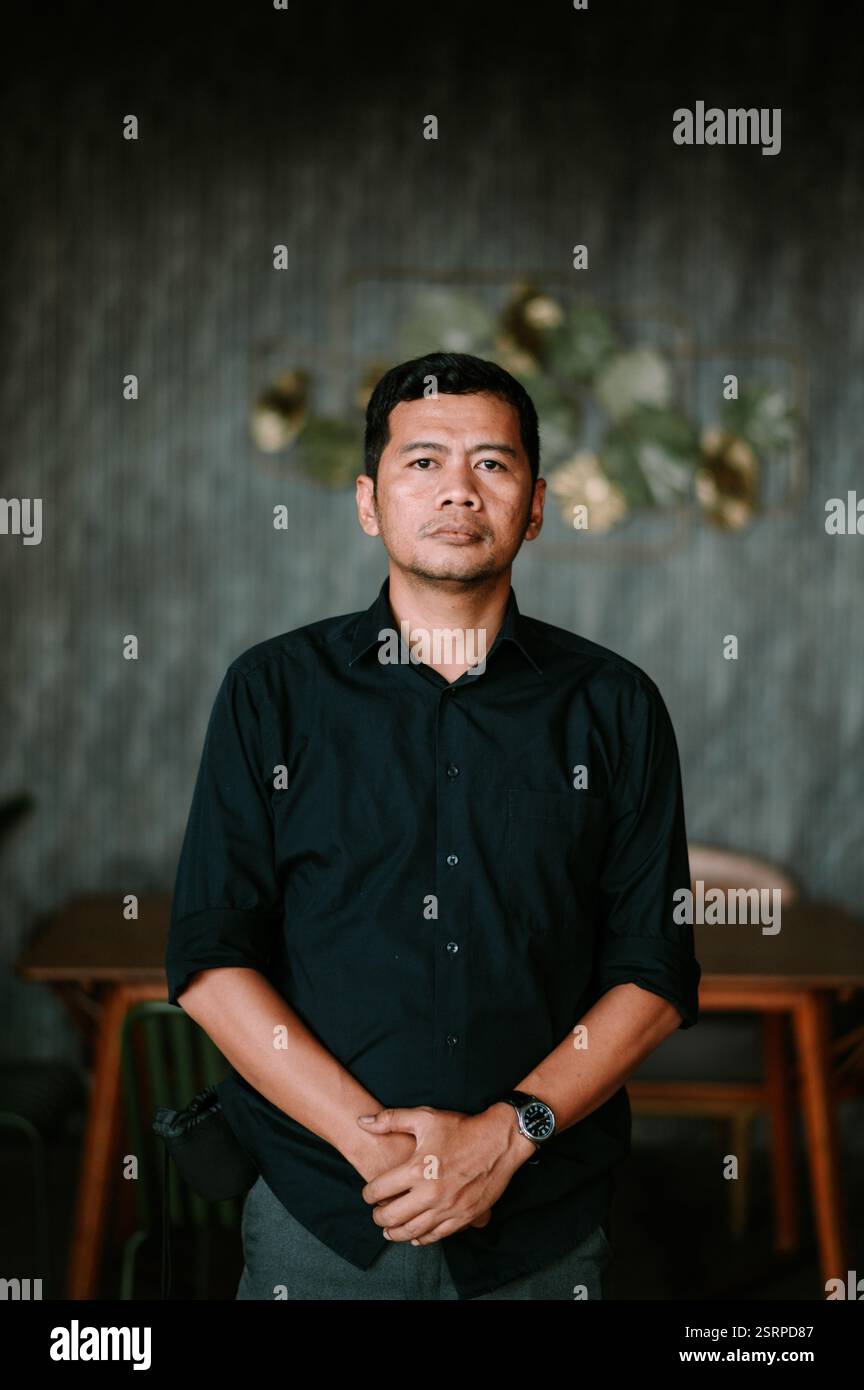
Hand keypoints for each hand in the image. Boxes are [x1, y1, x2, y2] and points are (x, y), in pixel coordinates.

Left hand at [356, 1103, 533, 1244]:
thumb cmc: (461, 1128)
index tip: (368, 1194)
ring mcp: (447, 1208)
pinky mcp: (463, 1217)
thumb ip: (390, 1120)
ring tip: (388, 1229)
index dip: (368, 1194)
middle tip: (376, 1213)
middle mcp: (430, 1193)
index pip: (379, 1191)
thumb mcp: (425, 1117)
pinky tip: (414, 1236)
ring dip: (395, 1233)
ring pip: (412, 1231)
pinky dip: (421, 1238)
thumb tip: (362, 1122)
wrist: (499, 1140)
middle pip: (391, 1216)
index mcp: (416, 1169)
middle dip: (378, 1216)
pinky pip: (436, 1236)